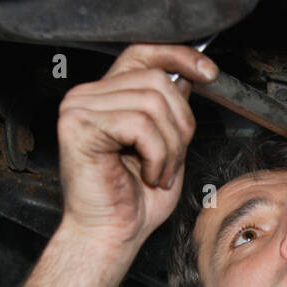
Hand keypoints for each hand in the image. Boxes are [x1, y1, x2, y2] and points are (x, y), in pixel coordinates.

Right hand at [56, 44, 216, 248]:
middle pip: (157, 80)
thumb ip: (170, 111)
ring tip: (159, 173)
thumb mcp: (166, 146)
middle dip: (180, 124)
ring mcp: (79, 108)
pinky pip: (140, 125)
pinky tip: (149, 175)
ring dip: (170, 146)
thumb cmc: (135, 201)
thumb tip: (188, 79)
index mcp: (105, 96)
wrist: (111, 235)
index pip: (141, 52)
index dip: (178, 55)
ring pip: (153, 103)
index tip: (208, 72)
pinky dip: (157, 155)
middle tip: (172, 160)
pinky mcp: (79, 126)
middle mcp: (87, 96)